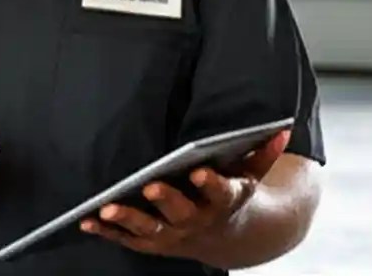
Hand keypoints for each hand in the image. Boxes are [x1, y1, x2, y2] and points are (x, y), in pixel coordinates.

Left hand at [80, 130, 290, 260]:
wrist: (226, 237)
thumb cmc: (232, 192)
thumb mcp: (251, 174)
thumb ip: (263, 151)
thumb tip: (283, 128)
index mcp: (223, 201)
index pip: (220, 191)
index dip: (211, 183)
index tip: (201, 170)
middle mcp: (198, 221)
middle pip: (180, 212)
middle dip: (165, 200)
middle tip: (149, 186)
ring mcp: (174, 235)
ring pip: (149, 230)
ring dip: (128, 220)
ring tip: (106, 207)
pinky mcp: (153, 243)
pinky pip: (128, 239)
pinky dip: (108, 231)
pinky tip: (87, 219)